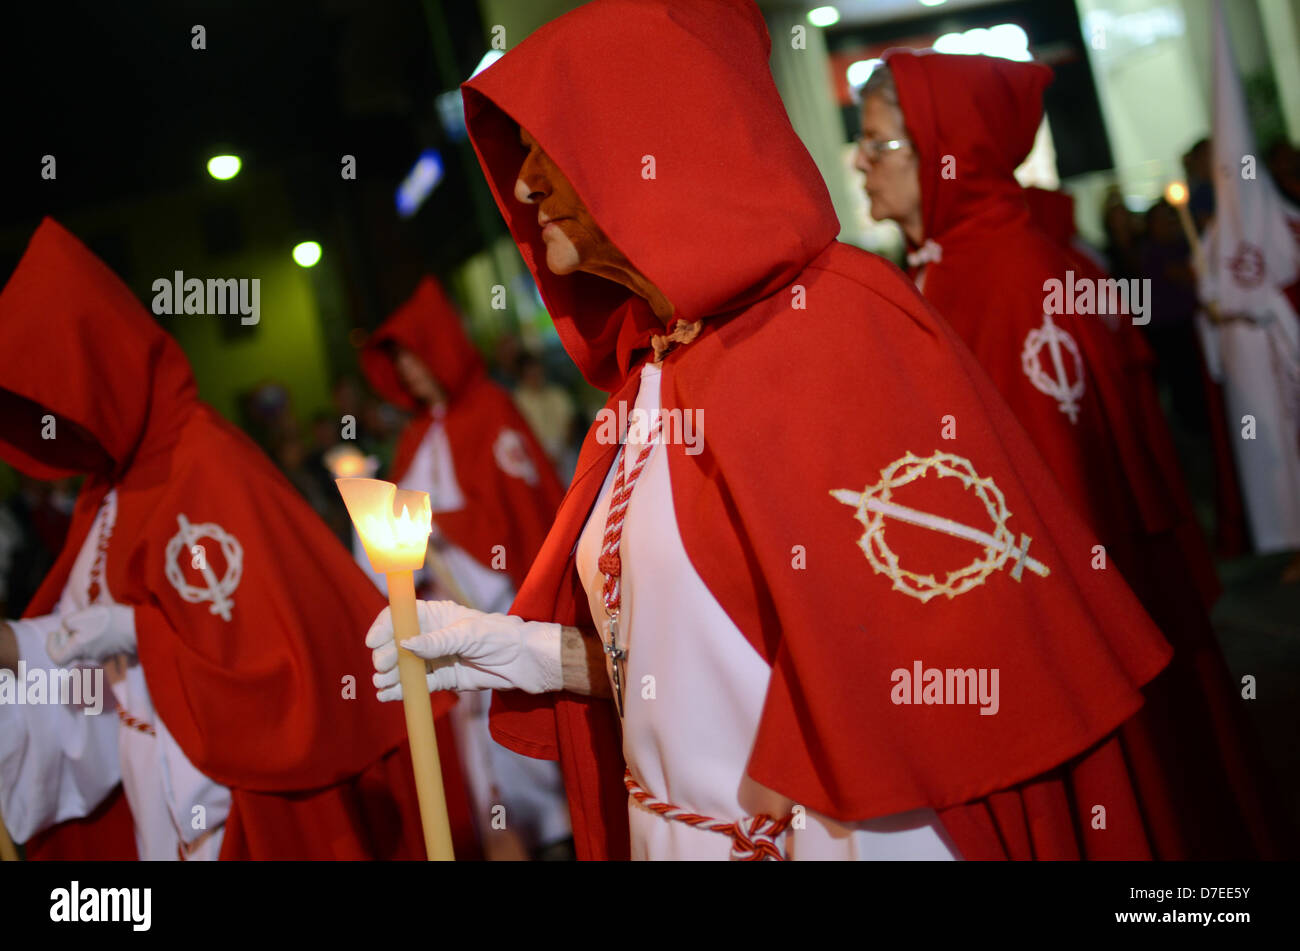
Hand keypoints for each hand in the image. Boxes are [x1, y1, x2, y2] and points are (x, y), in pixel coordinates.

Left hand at [46, 604, 135, 665]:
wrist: (139, 628)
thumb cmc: (109, 622)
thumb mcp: (80, 617)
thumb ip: (67, 623)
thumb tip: (66, 629)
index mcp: (78, 649)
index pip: (57, 658)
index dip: (51, 646)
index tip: (55, 632)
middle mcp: (89, 656)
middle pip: (72, 649)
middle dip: (70, 635)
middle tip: (77, 621)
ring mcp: (103, 655)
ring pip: (86, 646)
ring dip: (85, 634)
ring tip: (93, 620)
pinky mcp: (114, 650)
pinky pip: (101, 645)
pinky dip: (98, 636)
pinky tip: (105, 625)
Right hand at [366, 600, 561, 699]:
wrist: (523, 661)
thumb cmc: (500, 636)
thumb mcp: (468, 633)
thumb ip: (437, 640)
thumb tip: (406, 644)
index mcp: (436, 615)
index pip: (401, 616)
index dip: (384, 627)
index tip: (373, 641)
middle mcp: (431, 636)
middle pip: (398, 643)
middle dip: (385, 655)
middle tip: (382, 667)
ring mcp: (436, 658)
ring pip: (405, 667)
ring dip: (390, 675)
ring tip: (382, 684)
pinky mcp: (443, 679)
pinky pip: (418, 685)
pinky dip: (401, 691)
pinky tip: (388, 695)